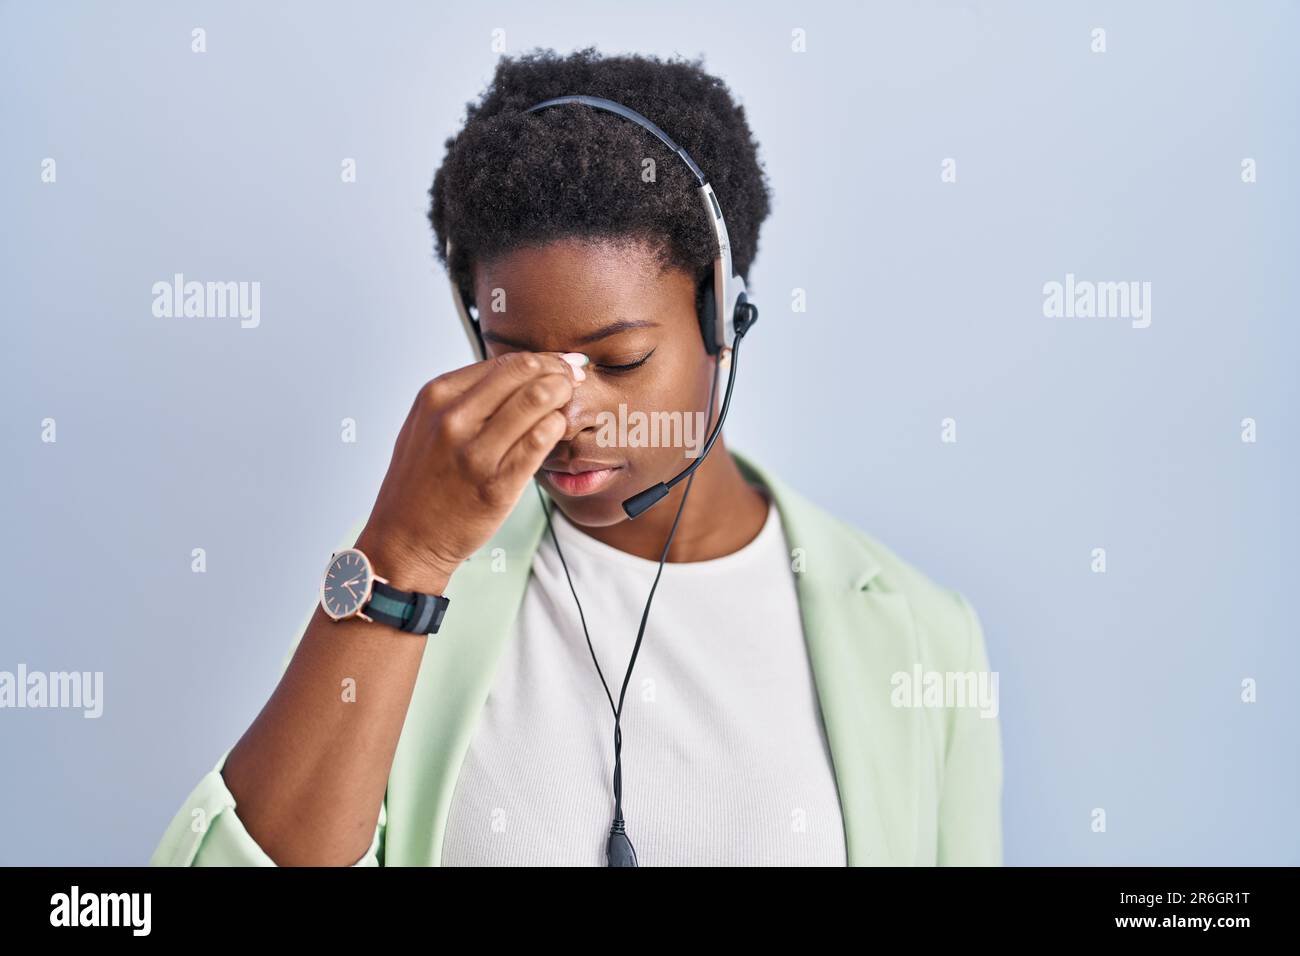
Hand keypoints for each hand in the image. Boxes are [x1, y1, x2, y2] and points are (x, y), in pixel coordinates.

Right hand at [355, 351, 585, 593]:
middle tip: (574, 379)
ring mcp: (474, 452)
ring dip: (564, 395)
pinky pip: (540, 440)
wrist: (405, 538)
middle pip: (525, 372)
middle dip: (559, 371)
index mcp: (437, 396)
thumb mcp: (427, 425)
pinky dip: (557, 427)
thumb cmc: (421, 482)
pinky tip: (558, 430)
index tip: (560, 366)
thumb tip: (519, 372)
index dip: (542, 360)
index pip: (504, 361)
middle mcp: (453, 419)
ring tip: (569, 403)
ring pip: (538, 400)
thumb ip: (466, 397)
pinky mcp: (496, 484)